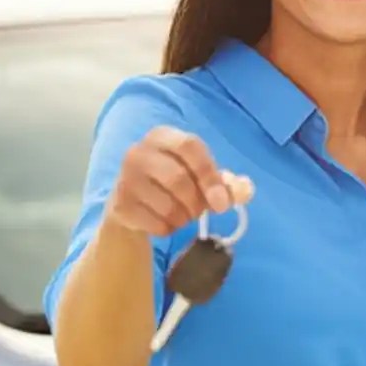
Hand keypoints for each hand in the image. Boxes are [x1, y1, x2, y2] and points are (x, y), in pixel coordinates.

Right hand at [106, 126, 254, 236]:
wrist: (132, 208)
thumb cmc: (173, 185)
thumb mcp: (201, 179)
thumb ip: (227, 183)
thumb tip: (246, 190)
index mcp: (162, 136)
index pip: (190, 146)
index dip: (209, 175)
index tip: (222, 203)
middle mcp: (138, 152)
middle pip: (178, 179)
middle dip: (197, 203)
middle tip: (200, 212)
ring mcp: (124, 179)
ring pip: (167, 206)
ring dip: (183, 218)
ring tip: (182, 215)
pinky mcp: (119, 205)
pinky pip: (155, 224)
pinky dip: (168, 229)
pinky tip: (164, 222)